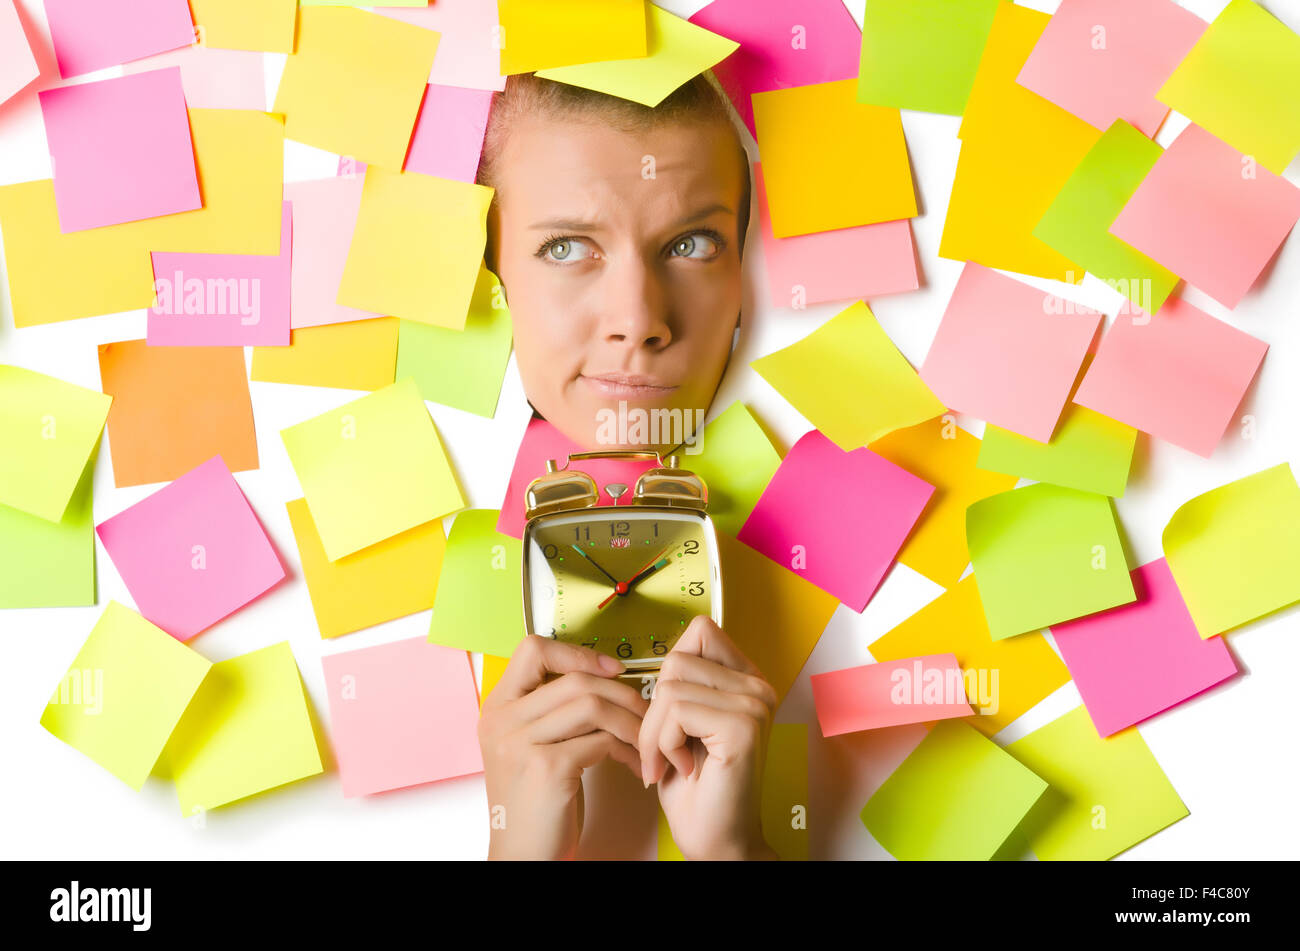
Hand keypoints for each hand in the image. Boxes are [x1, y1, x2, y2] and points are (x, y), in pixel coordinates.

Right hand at [479, 635, 649, 859]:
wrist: (524, 856)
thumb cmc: (538, 804)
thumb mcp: (533, 746)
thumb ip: (552, 710)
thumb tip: (606, 676)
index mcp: (497, 707)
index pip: (533, 649)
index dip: (577, 654)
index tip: (611, 672)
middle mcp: (501, 720)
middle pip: (574, 679)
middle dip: (621, 693)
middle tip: (646, 712)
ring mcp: (519, 743)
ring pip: (591, 705)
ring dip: (629, 721)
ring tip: (644, 741)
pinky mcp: (545, 767)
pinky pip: (600, 740)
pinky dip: (627, 750)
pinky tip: (635, 765)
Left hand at [641, 616, 779, 860]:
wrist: (717, 840)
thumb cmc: (696, 787)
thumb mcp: (681, 723)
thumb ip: (679, 684)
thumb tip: (652, 658)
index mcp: (745, 679)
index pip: (699, 631)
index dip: (669, 669)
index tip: (667, 714)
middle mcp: (758, 686)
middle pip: (677, 659)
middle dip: (653, 710)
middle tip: (659, 749)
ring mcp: (755, 703)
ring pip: (671, 686)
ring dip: (655, 731)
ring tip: (671, 760)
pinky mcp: (743, 726)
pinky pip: (677, 710)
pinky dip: (665, 743)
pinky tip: (685, 767)